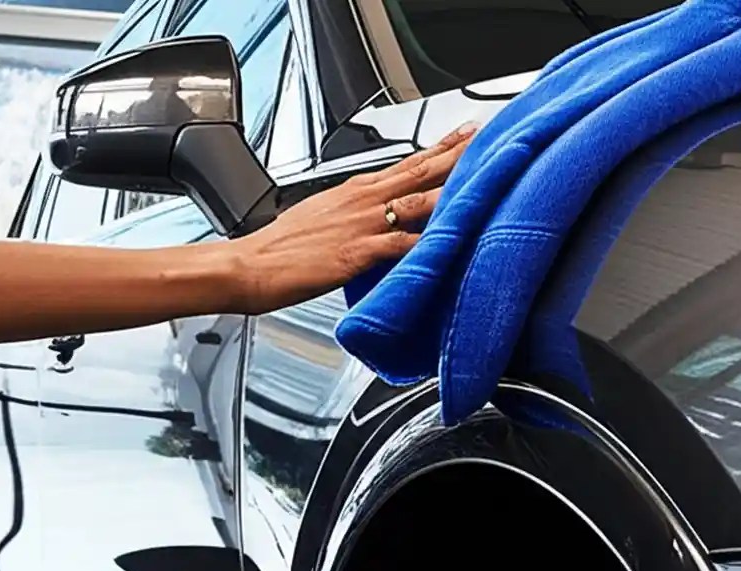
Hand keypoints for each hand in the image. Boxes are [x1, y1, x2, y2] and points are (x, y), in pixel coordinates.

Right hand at [220, 122, 478, 314]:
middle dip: (460, 155)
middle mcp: (364, 200)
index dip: (443, 147)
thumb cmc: (281, 248)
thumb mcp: (322, 216)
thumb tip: (376, 215)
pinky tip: (452, 240)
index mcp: (356, 190)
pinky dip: (429, 242)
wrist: (249, 266)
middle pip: (422, 171)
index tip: (470, 134)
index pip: (409, 161)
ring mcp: (363, 225)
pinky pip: (402, 244)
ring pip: (419, 201)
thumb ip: (354, 213)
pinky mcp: (358, 253)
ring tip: (488, 181)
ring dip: (455, 191)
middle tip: (491, 140)